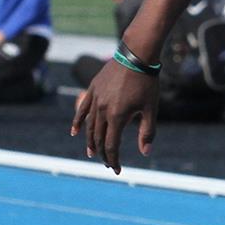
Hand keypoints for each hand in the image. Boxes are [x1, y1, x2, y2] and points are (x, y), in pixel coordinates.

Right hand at [70, 59, 160, 173]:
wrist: (136, 55)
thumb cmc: (147, 82)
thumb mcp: (151, 108)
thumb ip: (147, 131)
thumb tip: (145, 152)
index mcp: (117, 116)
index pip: (112, 145)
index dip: (113, 159)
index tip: (116, 170)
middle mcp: (102, 110)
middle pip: (99, 138)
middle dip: (103, 153)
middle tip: (107, 162)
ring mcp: (95, 99)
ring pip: (89, 126)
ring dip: (90, 141)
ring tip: (92, 152)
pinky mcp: (92, 89)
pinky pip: (82, 109)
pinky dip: (77, 122)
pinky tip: (74, 132)